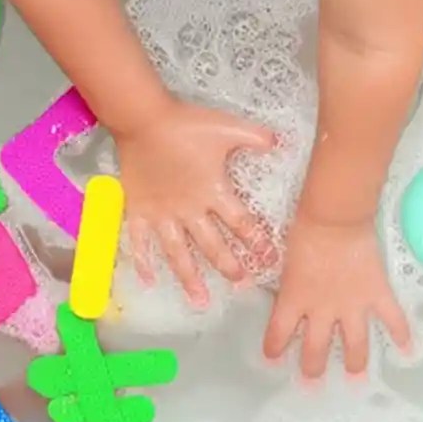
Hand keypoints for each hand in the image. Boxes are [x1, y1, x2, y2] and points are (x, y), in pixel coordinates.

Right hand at [116, 99, 276, 306]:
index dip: (257, 243)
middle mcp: (190, 211)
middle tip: (241, 284)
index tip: (269, 260)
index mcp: (214, 192)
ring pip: (178, 254)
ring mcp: (163, 215)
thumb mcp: (228, 128)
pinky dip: (143, 262)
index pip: (242, 224)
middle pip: (213, 246)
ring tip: (200, 302)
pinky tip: (148, 281)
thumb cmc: (186, 124)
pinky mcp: (139, 211)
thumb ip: (256, 137)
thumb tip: (283, 142)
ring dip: (190, 279)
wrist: (143, 119)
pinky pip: (139, 243)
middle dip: (229, 266)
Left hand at [264, 210, 411, 377]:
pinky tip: (407, 350)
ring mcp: (352, 305)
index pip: (279, 334)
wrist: (334, 218)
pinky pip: (392, 319)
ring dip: (354, 362)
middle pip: (316, 349)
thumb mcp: (286, 258)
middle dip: (313, 369)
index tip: (273, 358)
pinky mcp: (377, 294)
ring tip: (355, 376)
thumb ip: (289, 279)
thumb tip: (282, 283)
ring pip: (354, 344)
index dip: (275, 348)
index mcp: (294, 300)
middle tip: (312, 382)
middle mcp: (321, 310)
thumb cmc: (305, 229)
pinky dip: (401, 334)